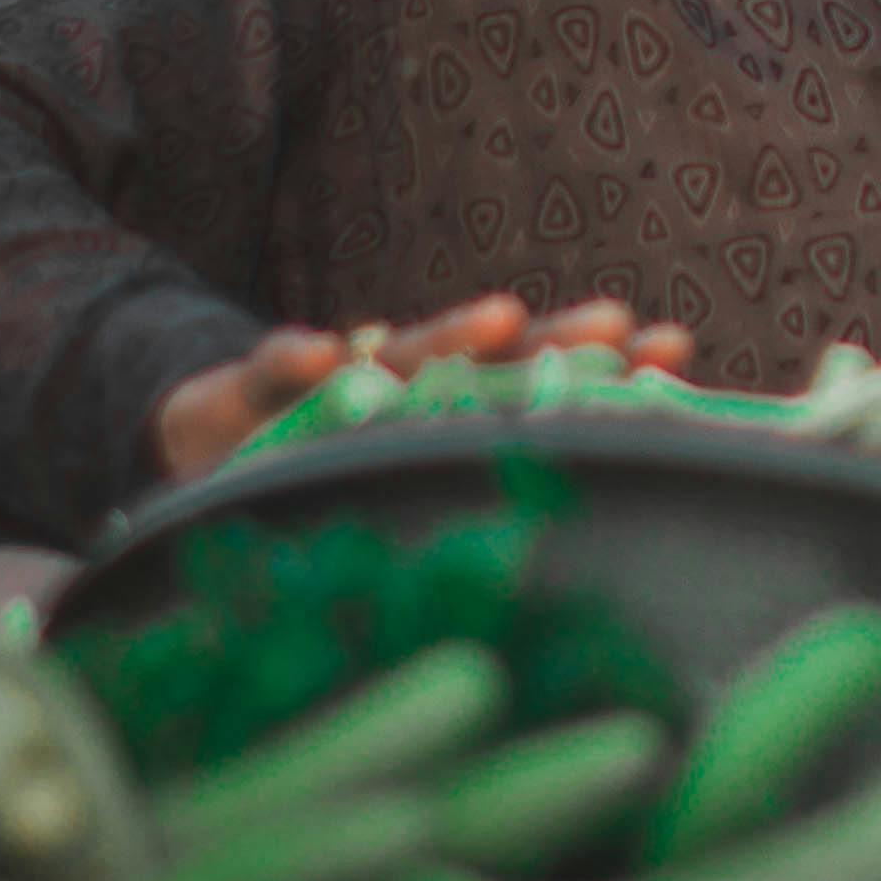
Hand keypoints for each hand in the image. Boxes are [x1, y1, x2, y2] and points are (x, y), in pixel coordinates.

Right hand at [148, 292, 696, 480]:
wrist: (204, 449)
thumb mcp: (412, 508)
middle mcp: (408, 392)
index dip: (608, 372)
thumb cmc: (329, 487)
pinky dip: (290, 359)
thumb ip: (491, 517)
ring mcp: (334, 387)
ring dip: (448, 335)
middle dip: (557, 340)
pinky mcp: (248, 393)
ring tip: (499, 317)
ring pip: (399, 353)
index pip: (546, 392)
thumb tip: (625, 563)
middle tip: (619, 324)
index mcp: (455, 421)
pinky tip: (315, 353)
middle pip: (494, 361)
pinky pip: (268, 370)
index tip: (677, 350)